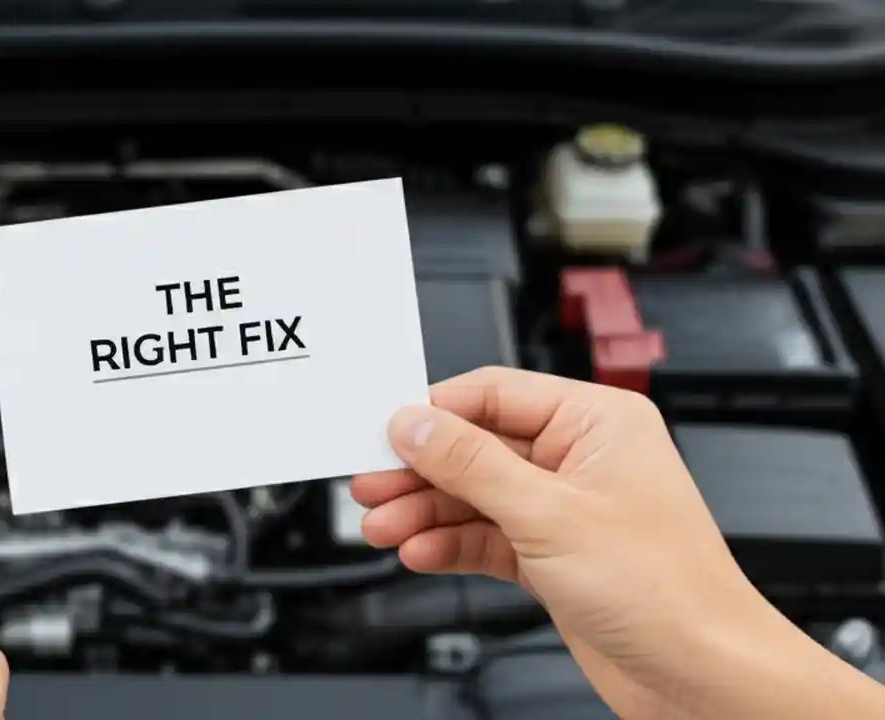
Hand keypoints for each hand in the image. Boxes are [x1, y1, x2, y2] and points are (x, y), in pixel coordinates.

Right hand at [353, 367, 884, 718]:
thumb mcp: (548, 513)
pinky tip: (420, 552)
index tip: (385, 433)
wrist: (701, 676)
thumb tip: (415, 424)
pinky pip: (487, 537)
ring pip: (476, 496)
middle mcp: (581, 459)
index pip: (495, 394)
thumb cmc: (667, 591)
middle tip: (370, 486)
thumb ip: (471, 464)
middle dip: (421, 471)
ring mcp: (566, 510)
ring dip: (426, 512)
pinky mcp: (553, 556)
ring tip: (384, 527)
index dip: (435, 413)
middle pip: (477, 447)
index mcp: (596, 422)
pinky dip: (451, 544)